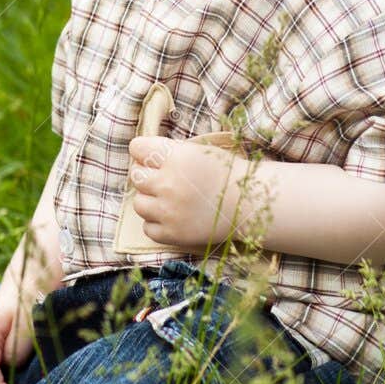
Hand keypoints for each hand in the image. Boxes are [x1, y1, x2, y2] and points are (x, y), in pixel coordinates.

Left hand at [128, 135, 244, 252]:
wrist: (249, 204)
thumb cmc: (224, 173)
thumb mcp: (197, 151)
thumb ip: (168, 151)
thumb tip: (139, 154)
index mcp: (176, 158)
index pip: (136, 149)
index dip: (143, 152)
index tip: (153, 157)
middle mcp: (169, 184)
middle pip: (135, 176)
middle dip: (147, 176)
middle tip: (165, 179)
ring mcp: (169, 211)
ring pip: (138, 203)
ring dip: (150, 200)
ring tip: (170, 200)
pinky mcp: (172, 234)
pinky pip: (148, 227)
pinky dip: (158, 223)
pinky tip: (174, 217)